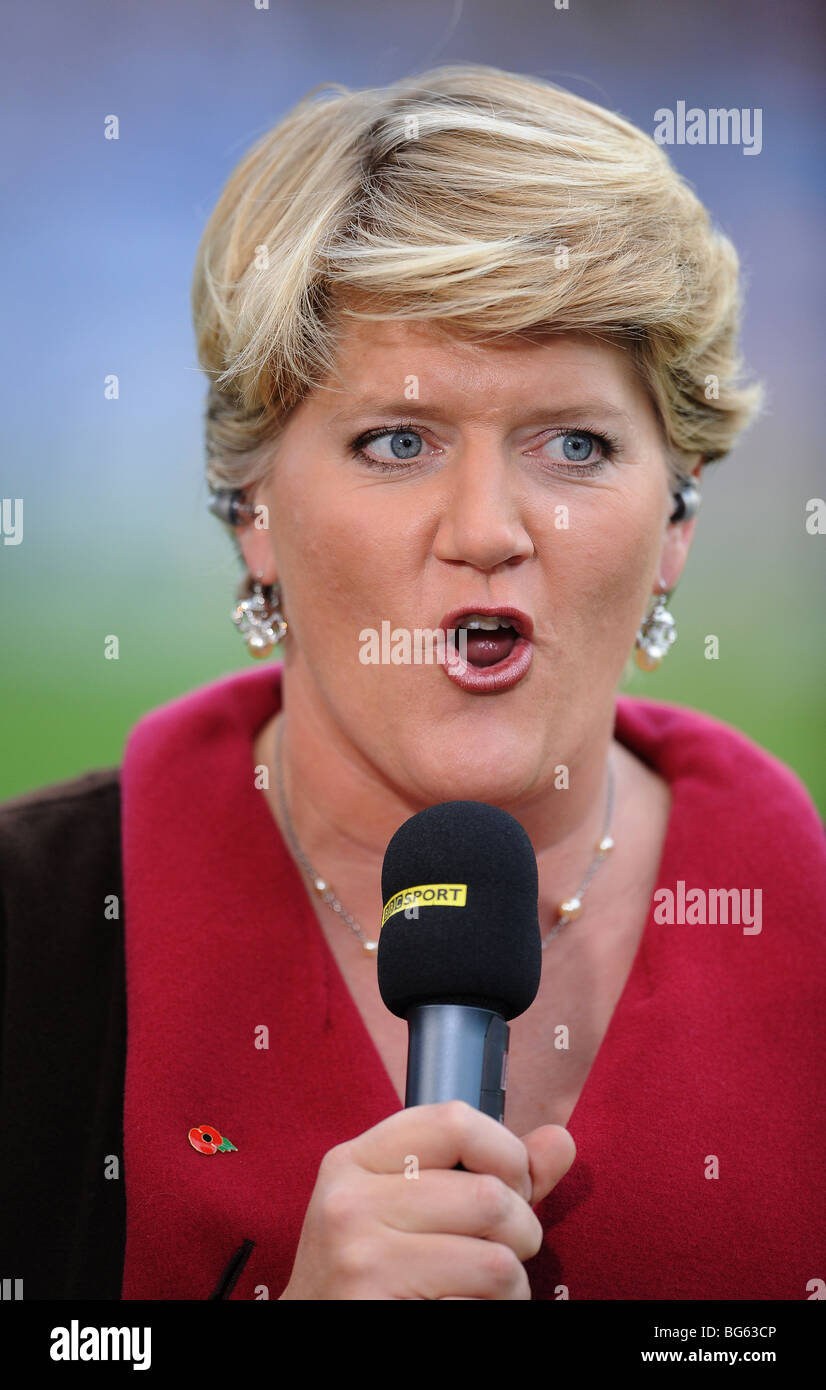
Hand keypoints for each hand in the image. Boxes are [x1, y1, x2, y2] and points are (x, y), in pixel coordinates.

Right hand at [278, 1100, 575, 1299]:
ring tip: (487, 1291)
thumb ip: (487, 1171)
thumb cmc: (371, 1273)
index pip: (455, 1119)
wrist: (309, 1333)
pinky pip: (477, 1307)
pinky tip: (460, 1310)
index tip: (511, 1187)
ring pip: (497, 1262)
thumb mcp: (410, 1207)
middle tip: (503, 1253)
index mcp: (356, 1160)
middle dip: (522, 1232)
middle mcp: (349, 1202)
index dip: (507, 1153)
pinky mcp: (375, 1308)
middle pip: (490, 1196)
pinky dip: (490, 1315)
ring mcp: (358, 1260)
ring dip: (513, 1286)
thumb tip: (560, 1141)